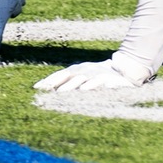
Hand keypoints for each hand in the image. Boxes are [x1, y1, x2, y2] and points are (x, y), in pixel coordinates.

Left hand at [33, 57, 149, 91]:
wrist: (126, 70)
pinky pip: (102, 82)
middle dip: (59, 83)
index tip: (36, 88)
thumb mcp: (84, 78)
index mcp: (78, 70)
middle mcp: (86, 70)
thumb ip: (69, 83)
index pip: (61, 74)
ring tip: (65, 92)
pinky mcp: (111, 80)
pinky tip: (90, 89)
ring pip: (84, 79)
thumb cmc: (100, 77)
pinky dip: (96, 85)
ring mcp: (98, 74)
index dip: (49, 80)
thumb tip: (50, 90)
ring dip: (74, 86)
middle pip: (71, 76)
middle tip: (48, 91)